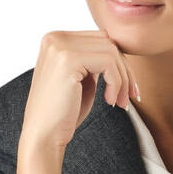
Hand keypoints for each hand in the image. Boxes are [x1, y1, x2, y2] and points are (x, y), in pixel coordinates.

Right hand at [19, 30, 140, 155]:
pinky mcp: (67, 60)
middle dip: (125, 70)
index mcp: (56, 39)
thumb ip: (94, 60)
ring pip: (112, 52)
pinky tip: (110, 101)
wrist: (43, 135)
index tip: (127, 88)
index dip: (119, 63)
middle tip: (129, 97)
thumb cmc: (64, 112)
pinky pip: (109, 63)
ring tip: (121, 102)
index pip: (101, 38)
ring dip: (123, 79)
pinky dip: (117, 83)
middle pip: (108, 42)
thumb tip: (119, 49)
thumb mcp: (82, 78)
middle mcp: (55, 38)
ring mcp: (59, 47)